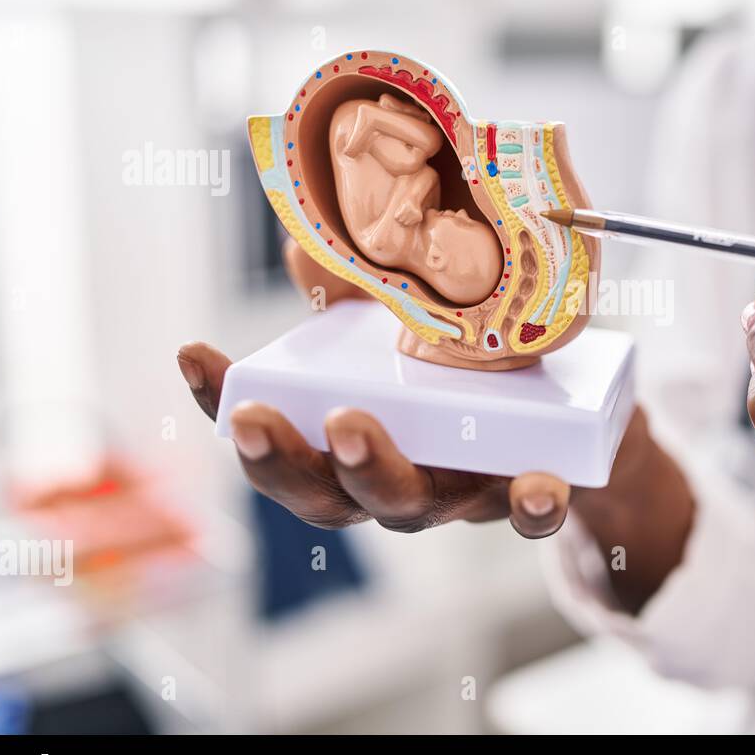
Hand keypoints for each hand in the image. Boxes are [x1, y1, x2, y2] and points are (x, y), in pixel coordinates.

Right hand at [176, 240, 567, 536]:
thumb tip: (306, 241)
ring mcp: (457, 493)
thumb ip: (357, 290)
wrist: (560, 425)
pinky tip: (537, 489)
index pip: (272, 437)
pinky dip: (533, 506)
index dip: (222, 404)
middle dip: (282, 460)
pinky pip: (528, 513)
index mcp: (351, 445)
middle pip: (325, 496)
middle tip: (255, 418)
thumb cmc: (459, 377)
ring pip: (407, 504)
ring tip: (349, 426)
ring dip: (372, 473)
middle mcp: (394, 481)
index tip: (194, 353)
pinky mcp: (524, 493)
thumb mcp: (405, 327)